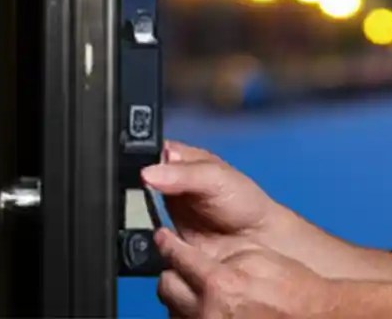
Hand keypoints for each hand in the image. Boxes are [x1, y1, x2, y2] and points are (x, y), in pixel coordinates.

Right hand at [143, 141, 295, 256]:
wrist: (259, 240)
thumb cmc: (245, 201)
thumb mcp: (216, 177)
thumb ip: (183, 173)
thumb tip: (148, 173)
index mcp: (178, 159)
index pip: (145, 152)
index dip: (137, 158)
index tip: (136, 169)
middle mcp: (166, 183)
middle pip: (134, 181)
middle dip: (132, 188)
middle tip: (142, 194)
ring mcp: (163, 212)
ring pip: (135, 210)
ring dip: (136, 215)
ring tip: (151, 217)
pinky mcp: (163, 238)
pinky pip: (144, 237)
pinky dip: (144, 237)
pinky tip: (157, 236)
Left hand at [155, 227, 337, 318]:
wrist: (311, 314)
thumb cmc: (291, 288)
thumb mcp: (256, 257)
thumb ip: (220, 255)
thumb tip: (191, 251)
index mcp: (221, 282)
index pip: (177, 257)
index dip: (168, 243)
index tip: (164, 238)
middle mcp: (209, 311)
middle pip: (167, 285)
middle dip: (174, 271)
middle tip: (183, 263)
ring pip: (172, 309)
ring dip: (181, 296)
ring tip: (198, 287)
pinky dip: (190, 314)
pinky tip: (204, 306)